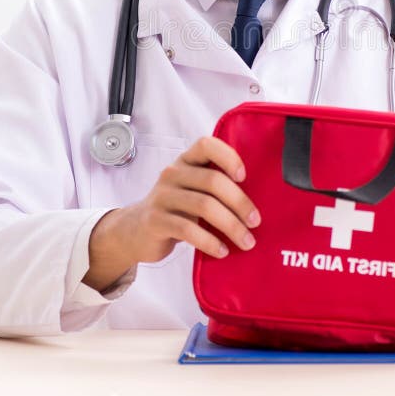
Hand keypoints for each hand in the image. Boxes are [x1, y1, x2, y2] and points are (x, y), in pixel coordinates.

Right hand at [83, 137, 259, 291]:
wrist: (135, 231)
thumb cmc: (176, 209)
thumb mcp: (192, 190)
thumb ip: (214, 186)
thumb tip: (259, 198)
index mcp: (186, 162)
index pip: (206, 144)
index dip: (228, 156)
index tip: (245, 175)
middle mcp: (172, 173)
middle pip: (213, 181)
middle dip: (239, 202)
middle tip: (255, 221)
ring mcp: (162, 196)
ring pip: (204, 206)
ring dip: (231, 225)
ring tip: (246, 241)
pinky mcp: (155, 220)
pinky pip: (188, 229)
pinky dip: (210, 241)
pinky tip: (222, 251)